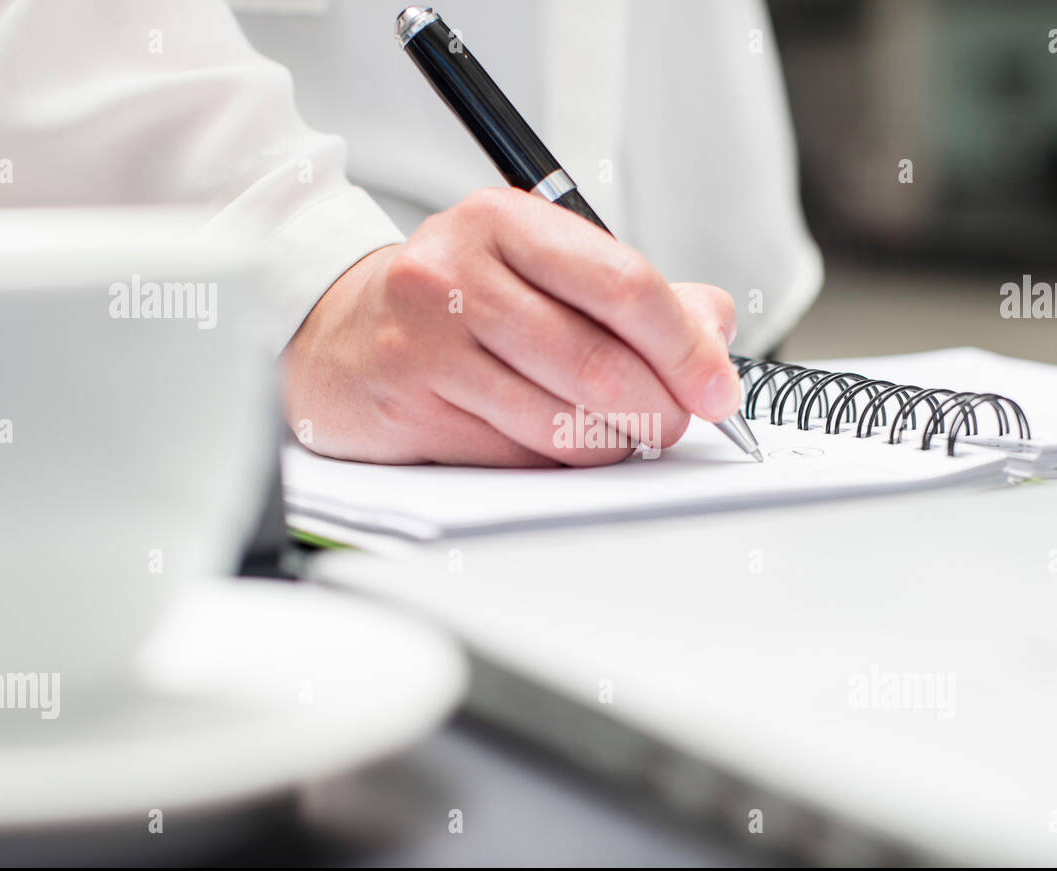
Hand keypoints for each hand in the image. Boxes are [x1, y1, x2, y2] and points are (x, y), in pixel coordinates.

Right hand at [281, 187, 738, 465]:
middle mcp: (457, 274)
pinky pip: (520, 456)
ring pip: (562, 422)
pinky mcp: (411, 409)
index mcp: (504, 221)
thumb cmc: (456, 300)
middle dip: (660, 409)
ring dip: (614, 444)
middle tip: (677, 423)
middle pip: (599, 364)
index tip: (719, 390)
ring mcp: (427, 344)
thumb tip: (712, 327)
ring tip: (622, 434)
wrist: (337, 333)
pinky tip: (562, 445)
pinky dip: (561, 463)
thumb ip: (631, 292)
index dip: (686, 349)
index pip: (624, 286)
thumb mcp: (540, 266)